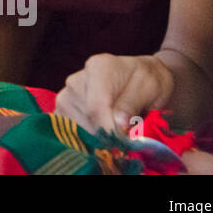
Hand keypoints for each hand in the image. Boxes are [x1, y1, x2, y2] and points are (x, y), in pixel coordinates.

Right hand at [55, 53, 176, 135]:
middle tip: (126, 135)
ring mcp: (65, 96)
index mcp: (98, 68)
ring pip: (77, 131)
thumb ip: (132, 103)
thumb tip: (119, 124)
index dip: (110, 130)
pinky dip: (88, 139)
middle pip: (86, 121)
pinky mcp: (62, 111)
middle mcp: (75, 81)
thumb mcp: (150, 88)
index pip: (96, 107)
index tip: (125, 143)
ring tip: (116, 129)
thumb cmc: (148, 82)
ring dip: (98, 138)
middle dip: (107, 135)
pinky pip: (71, 134)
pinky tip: (103, 132)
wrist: (140, 79)